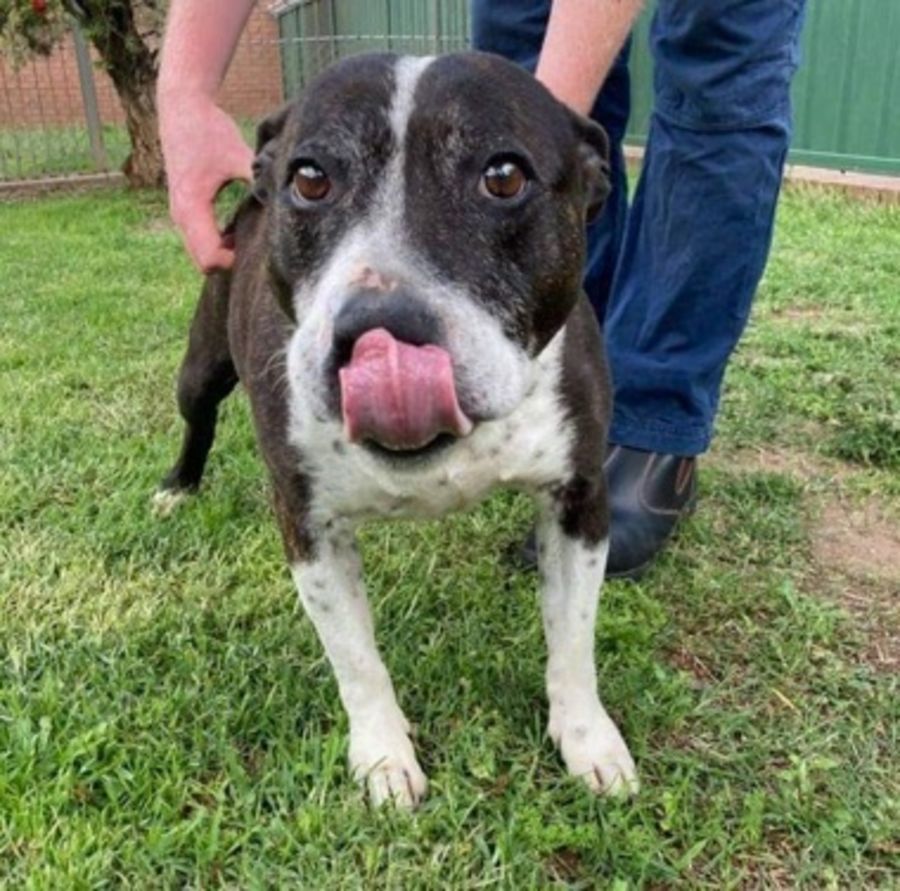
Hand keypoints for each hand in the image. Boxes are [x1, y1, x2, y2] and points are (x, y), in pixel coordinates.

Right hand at [161, 100, 253, 272]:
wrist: (181, 107)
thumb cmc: (209, 129)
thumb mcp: (239, 154)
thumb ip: (259, 180)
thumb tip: (284, 199)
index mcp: (192, 205)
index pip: (209, 257)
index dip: (234, 262)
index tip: (256, 248)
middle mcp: (180, 214)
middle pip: (203, 263)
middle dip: (230, 262)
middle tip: (257, 248)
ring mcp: (178, 213)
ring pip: (199, 253)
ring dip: (223, 253)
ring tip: (248, 239)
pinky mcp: (182, 209)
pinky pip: (198, 240)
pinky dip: (216, 243)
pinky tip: (236, 231)